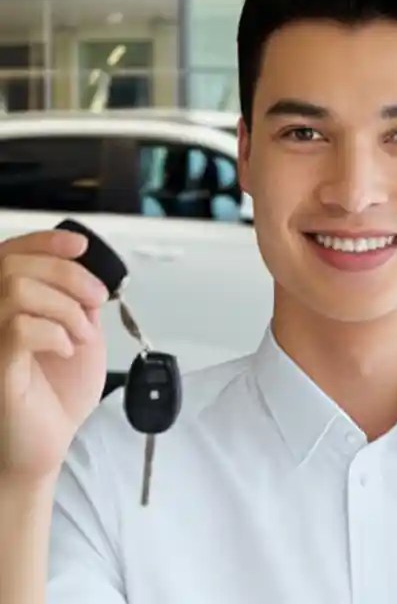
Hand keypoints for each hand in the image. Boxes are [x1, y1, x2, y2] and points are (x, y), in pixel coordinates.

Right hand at [0, 229, 109, 484]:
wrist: (43, 447)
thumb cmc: (54, 397)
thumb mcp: (78, 337)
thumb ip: (76, 302)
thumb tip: (86, 273)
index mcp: (1, 309)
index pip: (8, 255)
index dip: (43, 241)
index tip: (80, 246)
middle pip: (14, 266)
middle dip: (68, 276)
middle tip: (96, 300)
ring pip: (16, 292)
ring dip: (65, 308)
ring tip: (80, 334)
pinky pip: (19, 329)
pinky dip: (55, 332)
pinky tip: (65, 350)